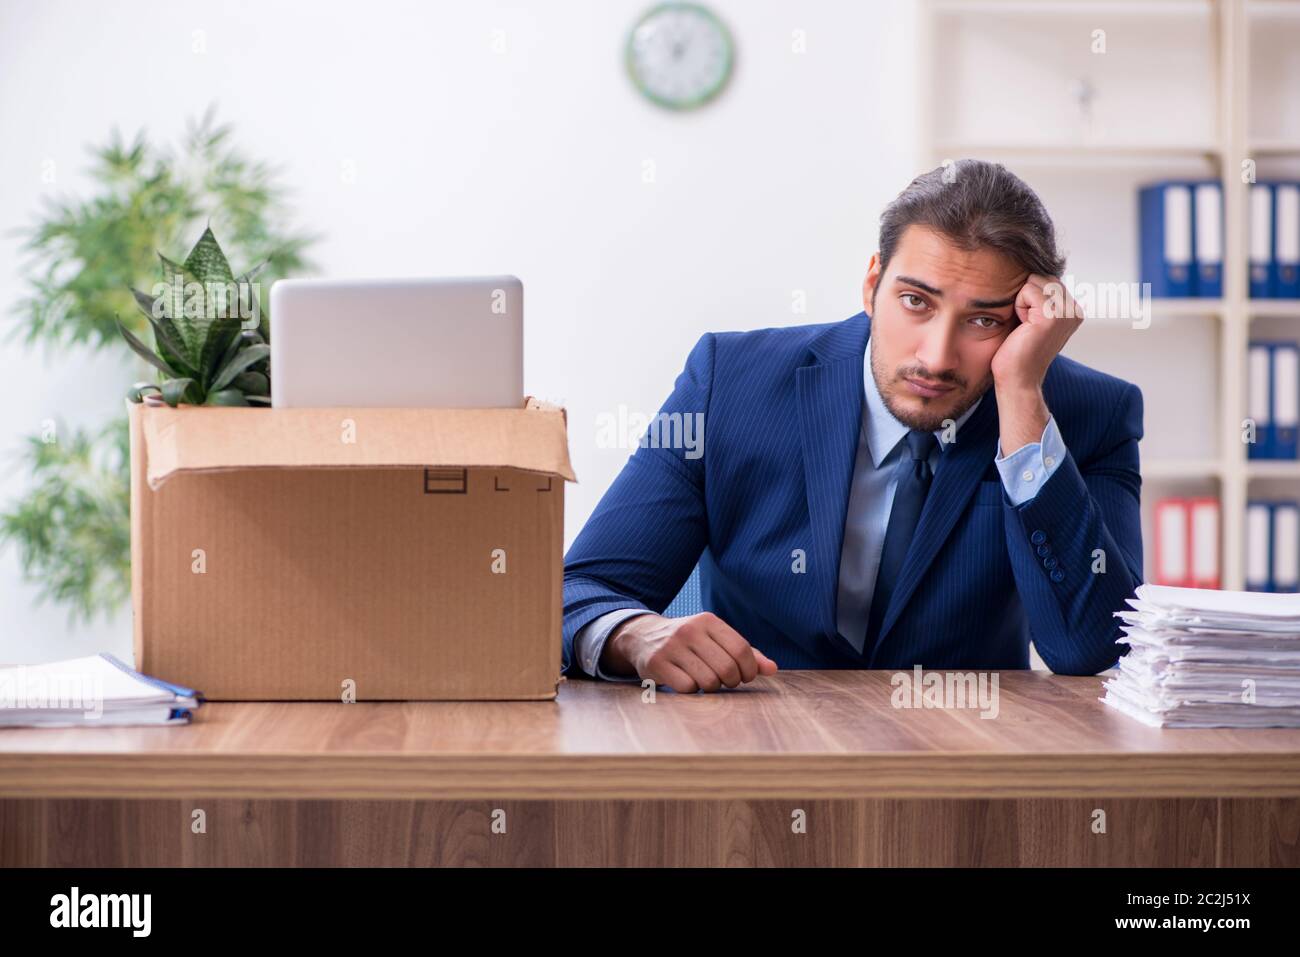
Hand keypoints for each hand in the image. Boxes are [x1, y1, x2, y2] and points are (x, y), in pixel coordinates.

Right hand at [601, 612, 778, 692]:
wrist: (642, 637)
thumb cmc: (689, 642)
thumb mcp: (715, 639)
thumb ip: (746, 653)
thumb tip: (772, 669)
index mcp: (708, 621)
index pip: (741, 650)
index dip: (749, 670)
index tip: (744, 677)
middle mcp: (689, 630)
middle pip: (727, 668)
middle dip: (731, 682)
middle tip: (725, 681)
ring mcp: (671, 647)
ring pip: (709, 681)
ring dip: (711, 687)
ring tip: (705, 680)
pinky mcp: (656, 663)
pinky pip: (688, 688)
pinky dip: (692, 691)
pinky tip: (686, 681)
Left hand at [990, 274, 1084, 391]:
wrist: (1017, 379)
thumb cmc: (1018, 351)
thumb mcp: (1033, 319)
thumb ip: (1041, 298)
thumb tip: (1032, 271)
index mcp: (1073, 310)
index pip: (1048, 279)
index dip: (1029, 296)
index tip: (1029, 322)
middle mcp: (1074, 310)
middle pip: (1041, 276)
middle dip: (1026, 295)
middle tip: (1026, 324)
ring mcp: (1066, 312)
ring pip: (1034, 281)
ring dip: (1021, 301)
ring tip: (1025, 325)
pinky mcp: (1052, 315)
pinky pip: (1027, 290)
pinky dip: (1018, 306)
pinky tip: (1023, 326)